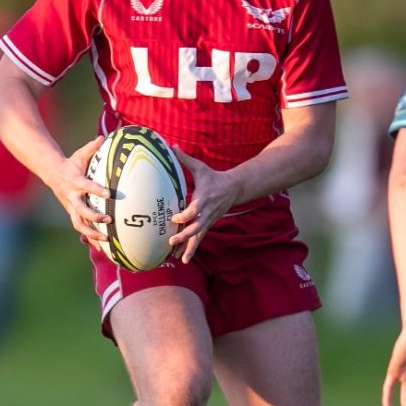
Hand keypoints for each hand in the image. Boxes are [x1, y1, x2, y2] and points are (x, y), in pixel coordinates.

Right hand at [53, 135, 110, 246]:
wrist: (53, 174)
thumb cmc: (72, 164)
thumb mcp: (80, 154)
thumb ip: (92, 147)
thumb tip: (102, 137)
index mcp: (75, 182)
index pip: (86, 186)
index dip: (97, 190)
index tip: (109, 194)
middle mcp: (72, 197)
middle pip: (81, 211)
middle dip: (94, 217)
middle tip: (109, 220)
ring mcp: (71, 208)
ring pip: (79, 224)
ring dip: (92, 233)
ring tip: (106, 240)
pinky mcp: (73, 214)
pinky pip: (82, 229)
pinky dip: (91, 239)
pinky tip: (102, 249)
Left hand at [167, 149, 240, 263]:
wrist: (234, 189)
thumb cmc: (213, 177)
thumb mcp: (200, 168)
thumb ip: (185, 159)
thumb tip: (172, 146)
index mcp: (204, 199)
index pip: (195, 210)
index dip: (185, 215)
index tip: (174, 218)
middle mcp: (206, 213)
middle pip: (196, 228)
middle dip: (184, 236)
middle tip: (172, 241)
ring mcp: (207, 221)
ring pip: (198, 237)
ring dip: (188, 248)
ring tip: (178, 258)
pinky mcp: (207, 226)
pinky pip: (199, 239)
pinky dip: (191, 249)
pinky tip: (183, 259)